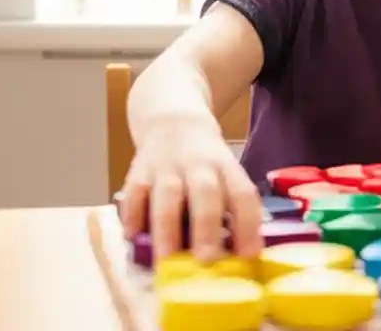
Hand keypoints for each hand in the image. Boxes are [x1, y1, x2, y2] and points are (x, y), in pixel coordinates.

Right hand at [116, 116, 263, 262]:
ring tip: (166, 259)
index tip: (248, 256)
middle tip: (206, 260)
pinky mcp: (139, 170)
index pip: (242, 195)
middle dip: (206, 227)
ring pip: (168, 194)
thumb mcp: (227, 176)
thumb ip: (232, 210)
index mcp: (227, 169)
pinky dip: (132, 214)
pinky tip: (132, 237)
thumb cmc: (206, 164)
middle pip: (205, 193)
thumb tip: (239, 257)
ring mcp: (167, 166)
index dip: (248, 225)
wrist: (175, 121)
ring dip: (167, 227)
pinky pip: (134, 192)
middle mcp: (199, 166)